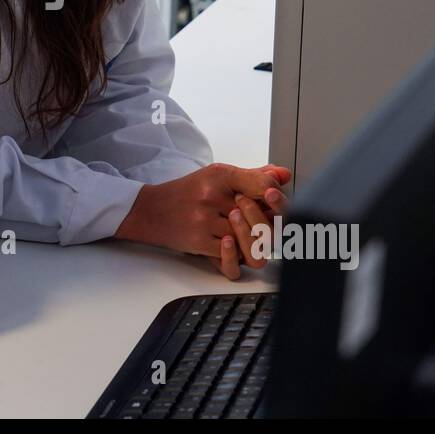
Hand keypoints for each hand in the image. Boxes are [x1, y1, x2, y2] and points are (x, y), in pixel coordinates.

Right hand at [115, 163, 291, 280]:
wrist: (151, 210)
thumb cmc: (188, 193)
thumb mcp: (218, 176)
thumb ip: (253, 176)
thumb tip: (284, 175)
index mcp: (222, 176)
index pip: (265, 186)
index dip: (277, 197)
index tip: (272, 199)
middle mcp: (214, 197)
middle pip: (262, 216)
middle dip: (268, 221)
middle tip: (261, 220)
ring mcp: (206, 221)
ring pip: (250, 240)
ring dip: (253, 239)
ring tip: (245, 233)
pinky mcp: (199, 242)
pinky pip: (231, 258)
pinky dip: (236, 255)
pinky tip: (229, 245)